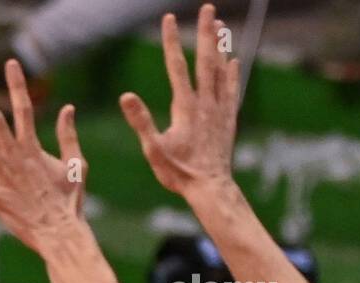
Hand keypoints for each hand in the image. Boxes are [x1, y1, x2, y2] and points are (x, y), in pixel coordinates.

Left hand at [0, 62, 86, 256]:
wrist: (58, 232)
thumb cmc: (69, 201)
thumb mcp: (76, 164)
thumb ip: (68, 136)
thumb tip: (67, 109)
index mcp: (33, 148)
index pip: (24, 108)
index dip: (17, 85)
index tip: (10, 64)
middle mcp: (14, 157)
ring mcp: (0, 175)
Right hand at [119, 5, 239, 199]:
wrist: (211, 188)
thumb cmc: (179, 173)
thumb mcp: (153, 149)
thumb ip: (141, 121)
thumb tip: (126, 96)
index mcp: (185, 107)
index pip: (176, 66)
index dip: (171, 41)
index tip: (168, 19)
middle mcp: (205, 102)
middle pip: (206, 60)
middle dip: (205, 32)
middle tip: (208, 8)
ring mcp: (219, 110)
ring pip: (221, 70)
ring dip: (219, 46)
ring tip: (220, 26)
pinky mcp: (228, 119)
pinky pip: (231, 89)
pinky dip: (232, 72)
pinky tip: (233, 61)